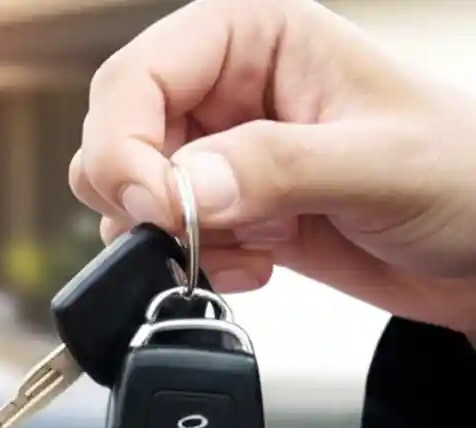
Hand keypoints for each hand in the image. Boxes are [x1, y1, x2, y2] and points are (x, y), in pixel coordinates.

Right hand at [70, 0, 475, 335]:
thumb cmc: (469, 178)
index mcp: (255, 34)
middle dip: (144, 198)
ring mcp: (218, 150)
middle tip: (196, 234)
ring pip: (126, 193)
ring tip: (247, 248)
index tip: (159, 207)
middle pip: (116, 135)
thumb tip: (181, 188)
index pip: (136, 77)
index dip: (126, 145)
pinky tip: (256, 262)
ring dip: (170, 238)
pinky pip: (159, 239)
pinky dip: (193, 264)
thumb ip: (277, 167)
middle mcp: (223, 86)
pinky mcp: (222, 208)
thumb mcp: (382, 163)